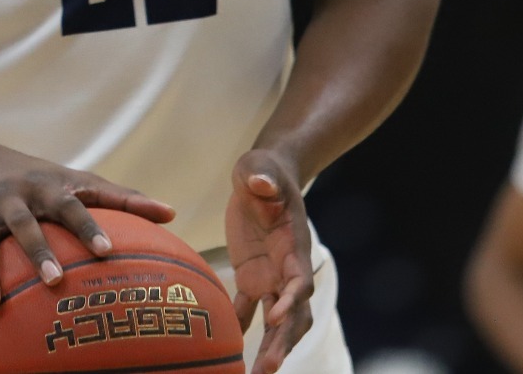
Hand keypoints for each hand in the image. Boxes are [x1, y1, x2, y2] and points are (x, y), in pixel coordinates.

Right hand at [0, 141, 173, 320]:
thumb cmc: (40, 178)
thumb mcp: (77, 179)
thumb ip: (122, 198)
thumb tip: (171, 213)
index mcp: (44, 187)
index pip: (71, 205)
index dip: (88, 226)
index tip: (108, 250)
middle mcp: (10, 200)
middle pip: (23, 224)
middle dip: (37, 251)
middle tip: (55, 280)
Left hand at [226, 149, 314, 373]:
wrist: (263, 177)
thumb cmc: (263, 171)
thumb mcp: (259, 168)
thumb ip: (262, 178)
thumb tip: (262, 185)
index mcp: (294, 245)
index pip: (299, 281)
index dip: (291, 301)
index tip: (275, 319)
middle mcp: (287, 267)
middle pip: (292, 314)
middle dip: (283, 343)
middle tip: (267, 369)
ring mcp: (271, 276)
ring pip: (275, 321)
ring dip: (268, 347)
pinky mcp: (252, 277)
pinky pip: (246, 308)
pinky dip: (238, 327)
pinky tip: (224, 351)